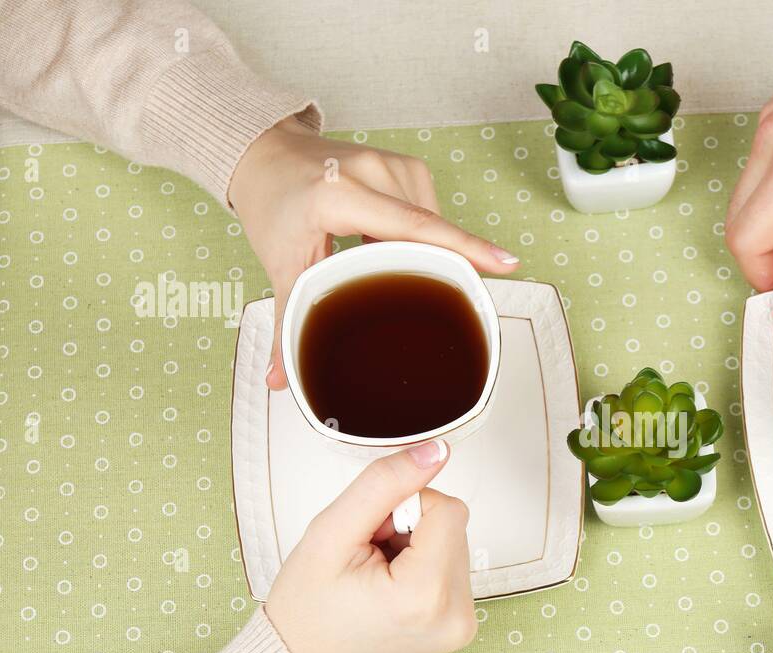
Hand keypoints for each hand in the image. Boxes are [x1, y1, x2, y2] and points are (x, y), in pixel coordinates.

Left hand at [229, 118, 520, 388]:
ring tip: (390, 269)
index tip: (506, 265)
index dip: (464, 248)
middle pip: (428, 233)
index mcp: (342, 194)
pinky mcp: (407, 165)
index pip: (416, 226)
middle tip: (440, 300)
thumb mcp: (281, 265)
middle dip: (437, 269)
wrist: (266, 153)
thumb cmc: (274, 203)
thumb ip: (286, 323)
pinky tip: (395, 248)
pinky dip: (420, 237)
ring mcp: (395, 163)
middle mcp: (375, 171)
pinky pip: (429, 213)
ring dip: (421, 254)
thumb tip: (279, 380)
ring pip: (432, 224)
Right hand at [266, 442, 475, 652]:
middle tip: (368, 560)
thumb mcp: (331, 532)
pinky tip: (388, 591)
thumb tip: (438, 450)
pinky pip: (451, 570)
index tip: (373, 535)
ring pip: (452, 544)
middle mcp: (457, 615)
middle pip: (452, 526)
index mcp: (427, 595)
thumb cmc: (305, 611)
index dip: (405, 508)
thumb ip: (386, 484)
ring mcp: (462, 626)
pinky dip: (421, 569)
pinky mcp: (460, 628)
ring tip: (374, 579)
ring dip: (415, 549)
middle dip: (410, 530)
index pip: (447, 507)